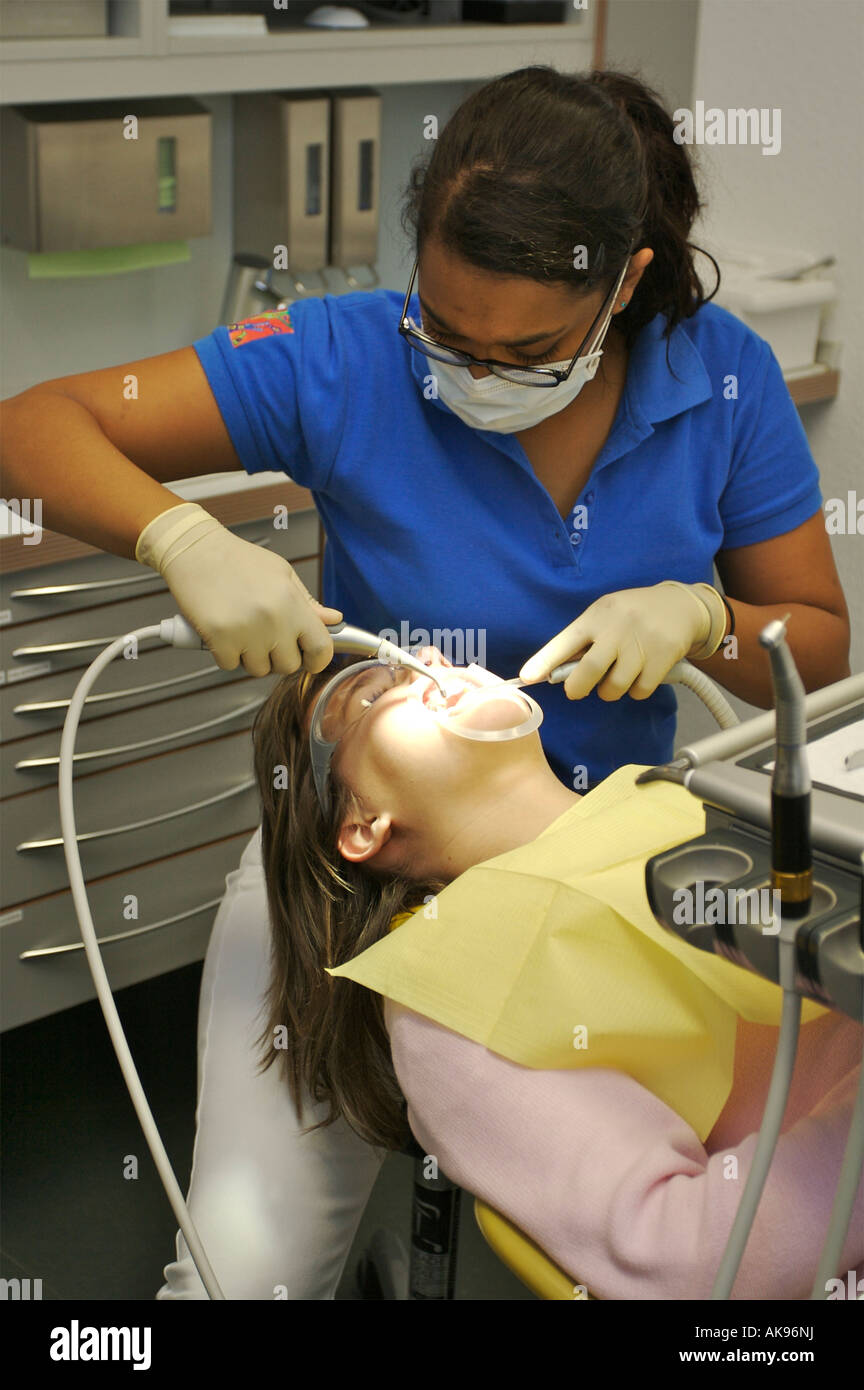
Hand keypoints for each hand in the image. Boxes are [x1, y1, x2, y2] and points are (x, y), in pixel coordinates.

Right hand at [136, 503, 342, 675]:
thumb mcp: (282, 573)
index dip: (317, 660)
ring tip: (242, 630)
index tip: (310, 659)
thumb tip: (334, 620)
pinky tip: (223, 632)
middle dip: (278, 656)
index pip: (321, 649)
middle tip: (265, 637)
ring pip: (259, 669)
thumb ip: (308, 602)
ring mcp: (245, 632)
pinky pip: (230, 665)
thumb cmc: (238, 560)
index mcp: (292, 602)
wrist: (194, 550)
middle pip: (288, 666)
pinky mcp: (218, 639)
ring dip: (251, 657)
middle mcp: (273, 620)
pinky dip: (226, 654)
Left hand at [519, 582, 726, 700]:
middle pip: (589, 671)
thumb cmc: (632, 615)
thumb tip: (555, 672)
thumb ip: (584, 640)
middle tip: (576, 690)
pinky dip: (636, 691)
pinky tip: (640, 675)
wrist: (681, 606)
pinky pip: (640, 690)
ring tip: (616, 677)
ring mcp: (641, 643)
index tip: (526, 677)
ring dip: (610, 691)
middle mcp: (616, 628)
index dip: (544, 661)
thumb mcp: (606, 615)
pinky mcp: (663, 657)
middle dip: (577, 688)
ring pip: (614, 687)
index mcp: (596, 616)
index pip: (564, 641)